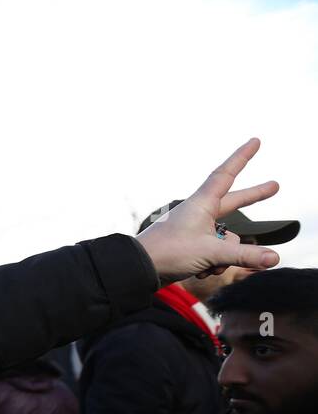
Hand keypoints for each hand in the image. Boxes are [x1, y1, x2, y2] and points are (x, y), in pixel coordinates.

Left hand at [137, 138, 280, 285]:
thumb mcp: (212, 254)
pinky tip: (199, 273)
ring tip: (209, 266)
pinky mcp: (189, 246)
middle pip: (232, 202)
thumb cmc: (169, 253)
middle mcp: (198, 213)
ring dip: (224, 257)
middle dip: (253, 197)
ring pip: (224, 239)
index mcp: (202, 204)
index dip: (242, 157)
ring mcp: (194, 230)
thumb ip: (244, 255)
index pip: (226, 174)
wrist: (138, 269)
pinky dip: (212, 264)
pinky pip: (212, 253)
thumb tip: (273, 259)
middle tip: (275, 186)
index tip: (255, 141)